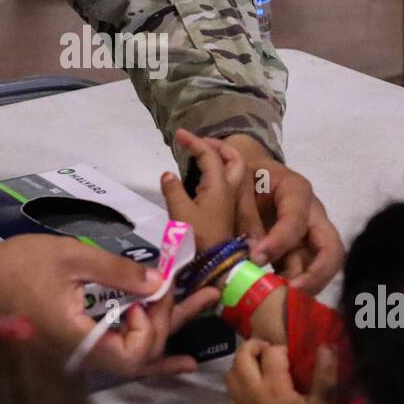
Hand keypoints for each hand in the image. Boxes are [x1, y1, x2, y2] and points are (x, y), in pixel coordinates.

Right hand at [0, 234, 216, 376]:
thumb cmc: (20, 264)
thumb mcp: (72, 257)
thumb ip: (118, 272)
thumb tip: (161, 282)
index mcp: (78, 339)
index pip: (134, 351)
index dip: (154, 322)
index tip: (153, 287)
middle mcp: (83, 356)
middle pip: (142, 354)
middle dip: (166, 319)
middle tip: (180, 285)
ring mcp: (83, 354)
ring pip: (137, 354)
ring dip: (170, 328)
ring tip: (205, 302)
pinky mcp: (83, 345)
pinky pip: (123, 354)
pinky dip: (153, 353)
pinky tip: (183, 360)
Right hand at [159, 128, 246, 248]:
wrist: (216, 268)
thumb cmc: (198, 239)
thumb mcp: (180, 213)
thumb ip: (173, 190)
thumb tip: (168, 174)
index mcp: (220, 185)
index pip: (209, 155)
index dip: (194, 142)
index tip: (178, 135)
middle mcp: (231, 189)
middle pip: (234, 158)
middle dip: (219, 145)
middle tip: (200, 142)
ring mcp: (231, 201)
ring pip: (234, 170)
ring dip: (221, 158)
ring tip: (201, 154)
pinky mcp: (227, 212)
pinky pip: (228, 182)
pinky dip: (218, 172)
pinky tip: (203, 178)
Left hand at [206, 134, 343, 293]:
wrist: (246, 175)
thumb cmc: (243, 177)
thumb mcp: (237, 188)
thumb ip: (245, 217)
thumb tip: (253, 256)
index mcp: (296, 190)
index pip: (296, 220)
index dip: (279, 242)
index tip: (256, 259)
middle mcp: (313, 215)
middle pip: (331, 249)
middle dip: (315, 275)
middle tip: (288, 294)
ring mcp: (310, 237)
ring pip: (320, 268)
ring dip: (303, 287)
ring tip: (277, 303)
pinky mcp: (300, 253)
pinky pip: (304, 274)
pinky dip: (292, 288)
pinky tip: (274, 301)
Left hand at [226, 339, 337, 403]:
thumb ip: (325, 376)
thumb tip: (326, 346)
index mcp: (273, 385)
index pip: (272, 352)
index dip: (282, 349)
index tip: (290, 357)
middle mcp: (250, 391)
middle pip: (241, 357)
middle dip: (253, 347)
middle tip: (267, 351)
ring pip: (230, 374)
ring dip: (241, 366)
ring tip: (258, 370)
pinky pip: (229, 396)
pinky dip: (237, 388)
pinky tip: (251, 395)